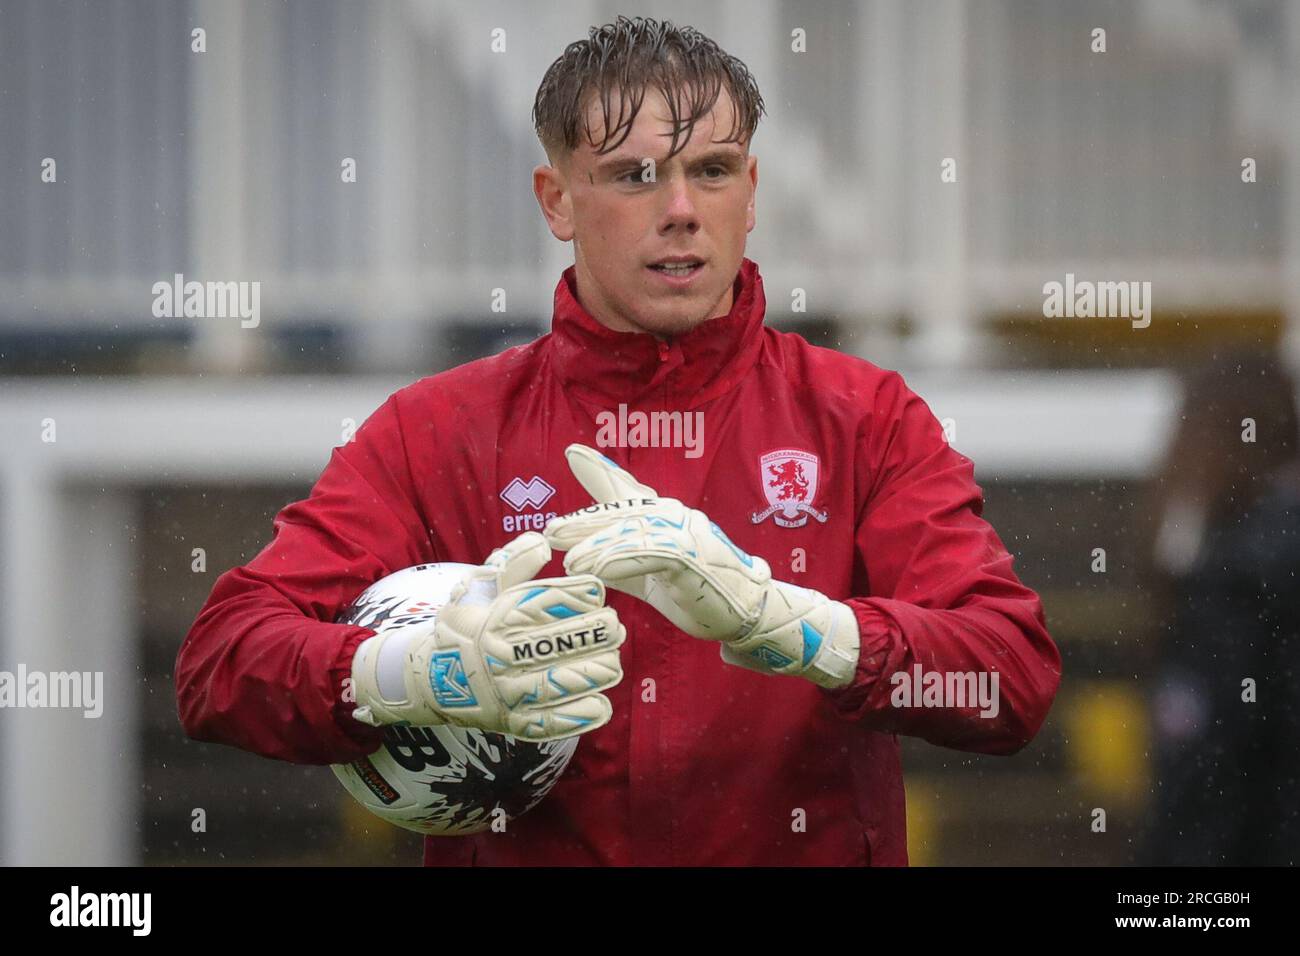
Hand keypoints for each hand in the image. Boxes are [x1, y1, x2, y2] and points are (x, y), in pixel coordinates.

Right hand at [351, 531, 625, 739]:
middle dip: (592, 635)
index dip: (575, 596)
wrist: (432, 678)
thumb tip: (543, 543)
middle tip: (614, 628)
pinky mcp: (513, 722)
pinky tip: (602, 703)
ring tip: (613, 663)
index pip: (541, 604)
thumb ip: (513, 564)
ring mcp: (506, 692)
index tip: (597, 593)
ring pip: (558, 683)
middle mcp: (499, 656)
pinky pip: (550, 722)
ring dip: (592, 673)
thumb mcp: (482, 588)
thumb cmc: (469, 625)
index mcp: (494, 620)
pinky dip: (579, 715)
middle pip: (555, 644)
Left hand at [544, 445, 859, 687]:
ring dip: (598, 544)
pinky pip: (650, 552)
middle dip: (586, 522)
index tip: (574, 452)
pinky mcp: (693, 557)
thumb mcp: (648, 572)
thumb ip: (619, 559)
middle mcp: (674, 517)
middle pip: (623, 512)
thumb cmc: (697, 589)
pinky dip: (620, 558)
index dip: (601, 472)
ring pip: (634, 531)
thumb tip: (581, 556)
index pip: (628, 493)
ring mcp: (685, 533)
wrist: (747, 610)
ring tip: (568, 559)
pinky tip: (596, 569)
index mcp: (663, 518)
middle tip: (552, 532)